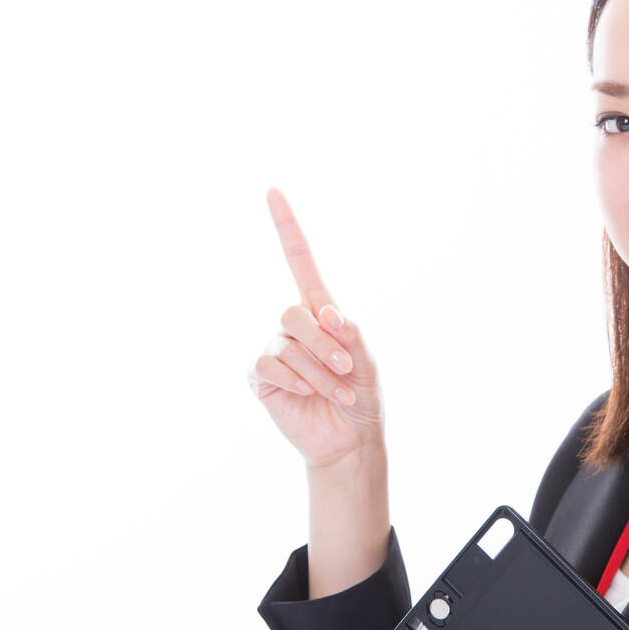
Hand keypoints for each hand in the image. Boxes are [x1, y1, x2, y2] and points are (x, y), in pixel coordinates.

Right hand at [247, 187, 385, 469]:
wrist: (349, 439)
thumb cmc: (362, 395)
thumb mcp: (367, 360)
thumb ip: (349, 333)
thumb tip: (324, 313)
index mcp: (320, 310)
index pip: (300, 261)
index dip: (286, 228)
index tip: (272, 191)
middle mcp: (293, 325)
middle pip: (293, 312)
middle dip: (324, 343)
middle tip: (345, 369)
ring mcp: (275, 350)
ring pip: (287, 345)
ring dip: (319, 372)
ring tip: (337, 392)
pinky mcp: (261, 377)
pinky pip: (269, 365)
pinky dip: (294, 380)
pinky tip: (307, 394)